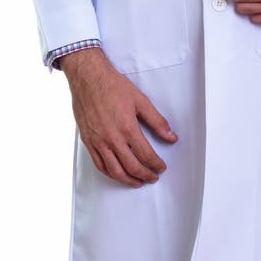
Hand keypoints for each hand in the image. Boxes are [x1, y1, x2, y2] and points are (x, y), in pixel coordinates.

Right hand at [61, 48, 177, 186]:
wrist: (89, 79)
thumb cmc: (113, 86)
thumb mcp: (140, 100)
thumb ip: (157, 121)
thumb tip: (171, 137)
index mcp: (127, 128)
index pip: (146, 155)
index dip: (156, 164)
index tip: (161, 167)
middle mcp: (112, 138)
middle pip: (132, 166)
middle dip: (145, 175)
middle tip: (153, 177)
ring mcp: (98, 142)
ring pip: (115, 171)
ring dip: (128, 180)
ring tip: (138, 181)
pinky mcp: (88, 142)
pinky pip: (99, 165)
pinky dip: (110, 174)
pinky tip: (117, 174)